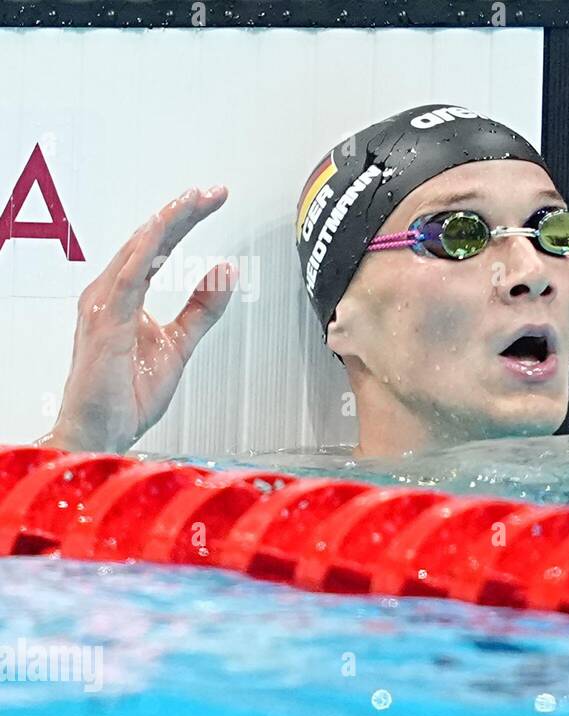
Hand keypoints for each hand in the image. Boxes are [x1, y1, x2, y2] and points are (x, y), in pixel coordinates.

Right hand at [38, 187, 235, 452]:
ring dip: (167, 222)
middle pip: (148, 239)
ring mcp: (103, 306)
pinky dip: (147, 254)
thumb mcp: (180, 343)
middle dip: (181, 211)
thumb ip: (201, 308)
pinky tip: (165, 236)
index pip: (157, 246)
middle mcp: (108, 292)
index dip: (184, 219)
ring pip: (137, 250)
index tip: (213, 199)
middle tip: (213, 191)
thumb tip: (226, 271)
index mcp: (124, 294)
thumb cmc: (128, 393)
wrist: (102, 431)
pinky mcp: (105, 324)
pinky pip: (127, 280)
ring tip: (195, 200)